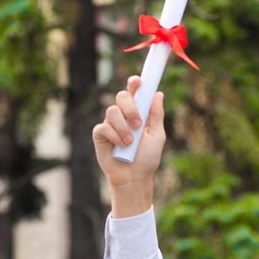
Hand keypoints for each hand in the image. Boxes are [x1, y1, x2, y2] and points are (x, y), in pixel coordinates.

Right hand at [92, 77, 163, 217]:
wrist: (135, 176)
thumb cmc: (147, 157)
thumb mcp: (157, 135)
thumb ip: (156, 115)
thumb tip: (158, 93)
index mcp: (137, 113)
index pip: (134, 93)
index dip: (135, 84)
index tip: (139, 81)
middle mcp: (123, 115)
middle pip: (121, 96)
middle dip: (131, 108)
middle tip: (139, 125)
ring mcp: (110, 123)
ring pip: (112, 111)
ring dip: (124, 127)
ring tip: (131, 143)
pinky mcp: (100, 134)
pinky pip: (104, 127)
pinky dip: (115, 137)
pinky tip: (121, 147)